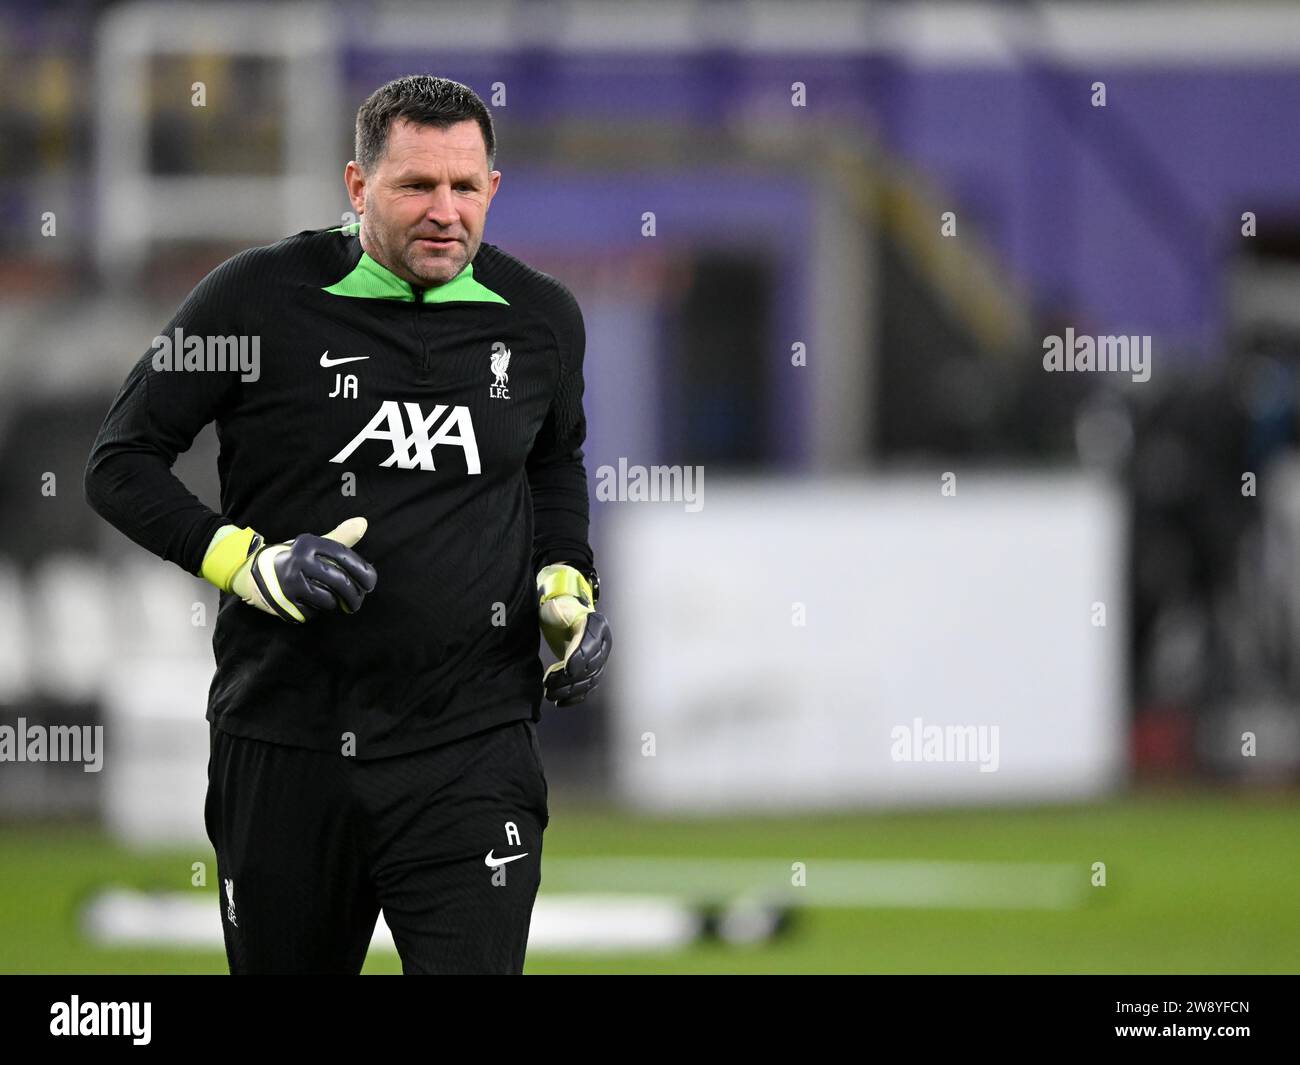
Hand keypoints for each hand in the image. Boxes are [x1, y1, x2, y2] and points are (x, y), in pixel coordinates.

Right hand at [231, 517, 377, 621]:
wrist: (255, 575)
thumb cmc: (296, 560)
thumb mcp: (315, 545)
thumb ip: (341, 537)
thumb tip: (363, 523)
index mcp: (308, 543)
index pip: (344, 556)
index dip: (362, 570)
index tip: (371, 582)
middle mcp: (298, 560)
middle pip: (339, 581)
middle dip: (355, 594)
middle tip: (359, 600)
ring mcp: (289, 582)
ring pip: (328, 599)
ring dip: (338, 603)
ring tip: (342, 603)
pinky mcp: (284, 601)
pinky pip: (313, 611)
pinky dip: (320, 611)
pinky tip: (320, 605)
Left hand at [537, 563, 611, 706]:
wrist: (564, 614)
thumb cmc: (558, 609)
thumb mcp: (557, 607)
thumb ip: (558, 615)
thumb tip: (556, 619)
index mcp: (597, 624)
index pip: (590, 644)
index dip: (580, 658)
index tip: (566, 670)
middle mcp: (603, 643)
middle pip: (591, 665)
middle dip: (570, 679)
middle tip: (548, 685)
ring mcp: (600, 658)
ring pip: (589, 679)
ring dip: (570, 690)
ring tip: (550, 694)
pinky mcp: (593, 670)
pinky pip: (588, 687)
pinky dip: (575, 697)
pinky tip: (561, 702)